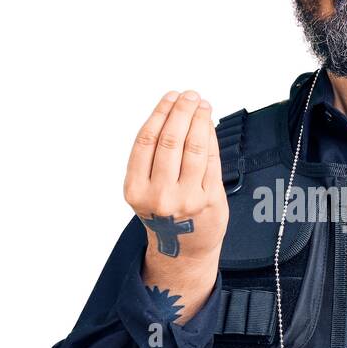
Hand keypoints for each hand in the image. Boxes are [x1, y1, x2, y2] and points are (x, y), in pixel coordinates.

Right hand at [124, 90, 227, 323]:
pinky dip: (210, 138)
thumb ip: (153, 158)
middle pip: (170, 140)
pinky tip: (209, 125)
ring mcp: (185, 198)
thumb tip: (173, 113)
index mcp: (135, 190)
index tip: (170, 97)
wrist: (183, 252)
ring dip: (199, 120)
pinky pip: (211, 160)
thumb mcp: (146, 190)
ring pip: (193, 147)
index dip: (160, 113)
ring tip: (201, 105)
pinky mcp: (209, 200)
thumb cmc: (165, 214)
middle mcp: (159, 195)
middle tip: (189, 95)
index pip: (147, 140)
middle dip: (181, 111)